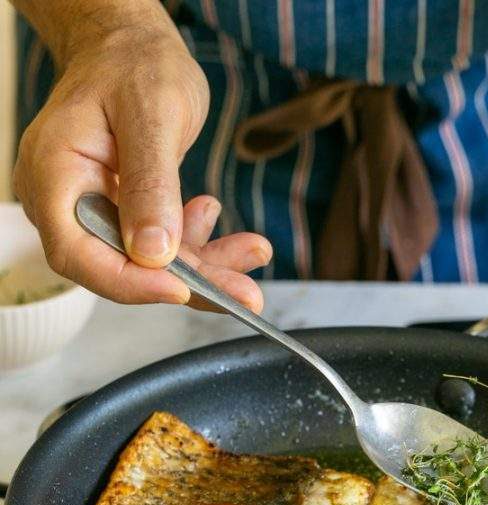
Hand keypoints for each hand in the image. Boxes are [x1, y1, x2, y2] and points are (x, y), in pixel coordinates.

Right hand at [13, 16, 269, 309]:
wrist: (135, 47)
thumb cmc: (135, 64)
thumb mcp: (152, 114)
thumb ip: (151, 182)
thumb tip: (152, 250)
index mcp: (55, 173)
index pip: (77, 252)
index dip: (128, 281)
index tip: (182, 288)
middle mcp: (67, 200)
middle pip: (119, 267)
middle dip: (187, 282)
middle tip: (245, 295)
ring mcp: (95, 210)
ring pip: (149, 264)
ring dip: (205, 267)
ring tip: (254, 253)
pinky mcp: (123, 215)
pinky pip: (161, 247)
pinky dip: (200, 247)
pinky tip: (224, 226)